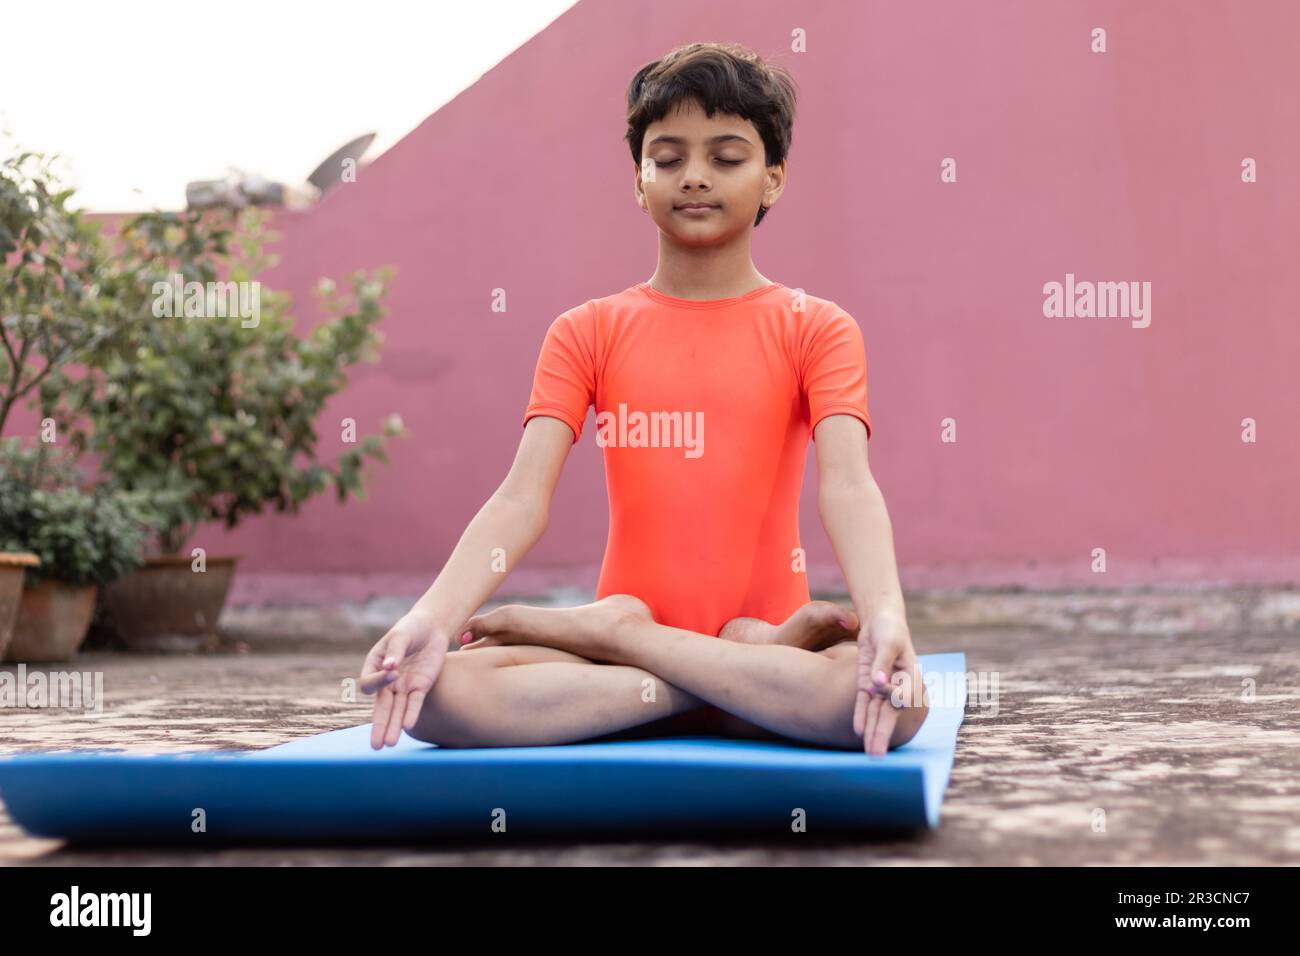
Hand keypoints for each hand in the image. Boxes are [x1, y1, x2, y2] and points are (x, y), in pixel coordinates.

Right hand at [359, 609, 449, 748]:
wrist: (431, 628)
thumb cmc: (411, 628)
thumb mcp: (401, 635)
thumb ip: (395, 650)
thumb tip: (391, 667)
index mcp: (374, 665)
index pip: (369, 683)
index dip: (379, 680)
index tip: (393, 670)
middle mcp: (387, 680)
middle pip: (381, 706)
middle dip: (379, 725)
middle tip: (375, 746)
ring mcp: (403, 685)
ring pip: (396, 710)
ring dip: (393, 726)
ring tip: (388, 744)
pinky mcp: (420, 686)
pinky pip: (414, 703)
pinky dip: (411, 714)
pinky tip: (407, 726)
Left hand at [853, 614, 927, 757]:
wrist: (881, 622)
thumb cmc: (890, 630)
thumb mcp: (888, 642)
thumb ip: (883, 662)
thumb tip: (878, 683)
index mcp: (910, 677)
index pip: (901, 695)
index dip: (890, 694)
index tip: (878, 685)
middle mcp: (897, 686)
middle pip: (889, 713)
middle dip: (882, 734)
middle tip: (877, 757)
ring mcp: (881, 687)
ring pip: (876, 713)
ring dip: (872, 732)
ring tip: (870, 754)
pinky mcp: (867, 684)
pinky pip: (863, 704)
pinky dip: (861, 716)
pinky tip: (858, 732)